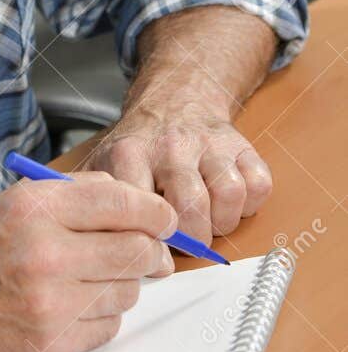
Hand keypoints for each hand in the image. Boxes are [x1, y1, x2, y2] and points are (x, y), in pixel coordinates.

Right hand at [0, 171, 176, 351]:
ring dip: (118, 286)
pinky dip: (99, 317)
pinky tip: (69, 308)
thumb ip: (75, 197)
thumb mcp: (13, 204)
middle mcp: (45, 253)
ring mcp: (49, 303)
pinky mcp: (52, 343)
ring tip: (83, 281)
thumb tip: (138, 204)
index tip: (163, 220)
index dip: (155, 213)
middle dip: (148, 253)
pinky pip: (109, 327)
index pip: (124, 203)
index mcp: (34, 207)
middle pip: (137, 251)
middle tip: (141, 254)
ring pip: (127, 292)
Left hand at [76, 111, 272, 247]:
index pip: (138, 209)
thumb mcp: (102, 165)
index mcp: (129, 153)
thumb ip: (92, 203)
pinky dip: (248, 205)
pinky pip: (258, 185)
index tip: (147, 251)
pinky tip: (226, 204)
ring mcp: (209, 144)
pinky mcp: (241, 146)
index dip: (146, 241)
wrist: (175, 100)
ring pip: (227, 197)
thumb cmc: (139, 147)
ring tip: (205, 222)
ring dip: (220, 223)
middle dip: (189, 239)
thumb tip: (96, 251)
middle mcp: (171, 146)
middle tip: (182, 240)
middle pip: (189, 209)